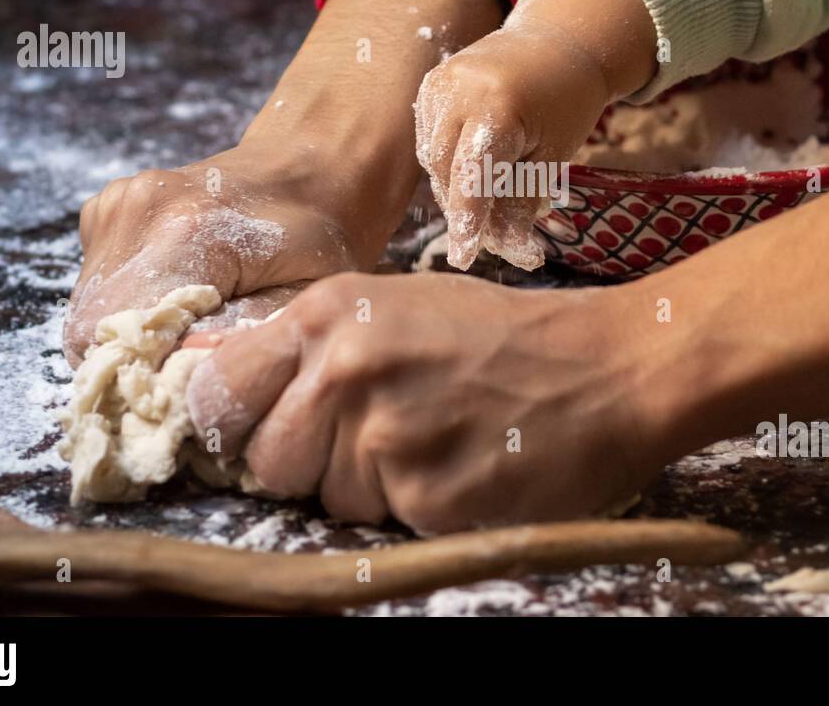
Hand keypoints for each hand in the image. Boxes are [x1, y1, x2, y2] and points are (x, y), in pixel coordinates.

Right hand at [64, 0, 504, 365]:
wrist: (314, 165)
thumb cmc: (323, 239)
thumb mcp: (301, 303)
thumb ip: (238, 348)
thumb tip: (180, 399)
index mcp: (185, 236)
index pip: (118, 345)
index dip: (143, 388)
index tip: (184, 400)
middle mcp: (136, 213)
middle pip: (92, 332)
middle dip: (135, 368)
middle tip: (190, 372)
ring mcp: (116, 205)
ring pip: (88, 311)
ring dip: (131, 337)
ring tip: (192, 329)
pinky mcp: (107, 208)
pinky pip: (95, 281)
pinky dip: (127, 304)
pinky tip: (181, 291)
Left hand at [183, 272, 661, 533]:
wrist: (611, 366)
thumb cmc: (503, 334)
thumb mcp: (395, 304)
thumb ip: (310, 340)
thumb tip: (219, 371)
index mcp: (330, 314)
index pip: (218, 390)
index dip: (239, 420)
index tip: (268, 428)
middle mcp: (346, 372)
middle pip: (270, 460)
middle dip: (313, 461)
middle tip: (382, 433)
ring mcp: (387, 438)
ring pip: (331, 500)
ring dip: (373, 487)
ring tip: (437, 441)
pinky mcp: (429, 498)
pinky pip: (387, 524)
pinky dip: (421, 507)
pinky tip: (465, 466)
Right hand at [415, 0, 657, 270]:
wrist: (559, 41)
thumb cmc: (566, 102)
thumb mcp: (552, 156)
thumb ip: (523, 202)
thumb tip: (511, 254)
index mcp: (497, 107)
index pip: (472, 178)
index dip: (468, 223)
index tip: (465, 258)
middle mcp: (460, 90)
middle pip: (448, 172)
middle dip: (464, 210)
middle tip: (488, 238)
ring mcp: (440, 83)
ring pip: (434, 159)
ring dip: (455, 189)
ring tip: (485, 204)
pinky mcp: (431, 83)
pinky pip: (430, 138)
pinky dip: (447, 163)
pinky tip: (473, 171)